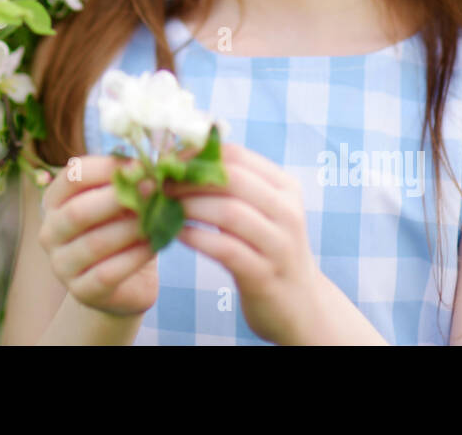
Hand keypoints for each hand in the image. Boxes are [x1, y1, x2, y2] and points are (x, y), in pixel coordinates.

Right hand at [38, 155, 158, 316]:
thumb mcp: (122, 201)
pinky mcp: (81, 292)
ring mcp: (62, 265)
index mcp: (54, 202)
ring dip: (130, 228)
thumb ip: (129, 182)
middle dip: (116, 197)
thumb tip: (155, 162)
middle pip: (77, 211)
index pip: (71, 177)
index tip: (138, 164)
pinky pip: (108, 273)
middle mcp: (50, 232)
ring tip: (157, 217)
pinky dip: (134, 256)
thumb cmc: (122, 229)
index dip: (105, 168)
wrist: (126, 282)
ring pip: (94, 243)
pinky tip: (154, 244)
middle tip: (151, 187)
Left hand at [164, 142, 320, 343]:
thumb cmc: (266, 250)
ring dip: (189, 206)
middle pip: (233, 179)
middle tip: (161, 183)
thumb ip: (232, 186)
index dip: (197, 154)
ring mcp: (279, 245)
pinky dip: (195, 237)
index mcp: (285, 187)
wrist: (300, 306)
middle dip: (190, 179)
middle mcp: (287, 212)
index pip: (237, 155)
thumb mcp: (260, 212)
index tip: (168, 160)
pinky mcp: (264, 275)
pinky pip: (224, 249)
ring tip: (163, 206)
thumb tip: (182, 157)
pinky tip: (175, 233)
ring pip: (229, 212)